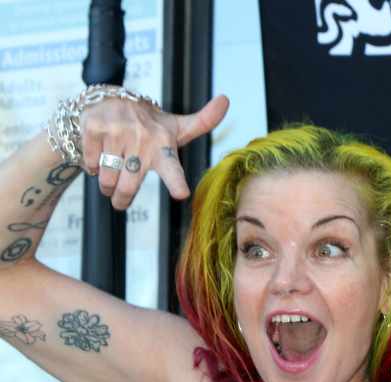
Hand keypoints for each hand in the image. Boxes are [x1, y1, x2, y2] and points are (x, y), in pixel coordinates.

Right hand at [79, 94, 229, 208]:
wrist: (111, 100)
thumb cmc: (150, 124)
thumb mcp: (176, 127)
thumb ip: (203, 122)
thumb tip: (226, 99)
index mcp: (165, 145)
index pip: (172, 167)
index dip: (176, 181)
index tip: (181, 193)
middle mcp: (143, 139)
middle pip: (129, 186)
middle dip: (122, 200)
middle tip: (120, 201)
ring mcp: (117, 132)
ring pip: (109, 180)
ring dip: (107, 187)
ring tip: (110, 178)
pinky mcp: (94, 128)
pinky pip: (91, 165)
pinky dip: (92, 167)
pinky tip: (100, 157)